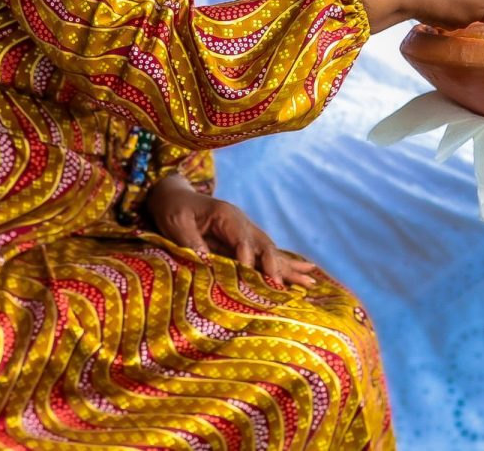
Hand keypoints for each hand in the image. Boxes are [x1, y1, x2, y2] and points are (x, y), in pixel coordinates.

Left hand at [145, 176, 317, 289]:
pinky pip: (267, 254)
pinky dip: (285, 265)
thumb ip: (190, 241)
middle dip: (276, 266)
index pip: (243, 240)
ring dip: (288, 267)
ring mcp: (246, 231)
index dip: (248, 260)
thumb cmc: (173, 210)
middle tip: (284, 286)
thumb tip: (206, 260)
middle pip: (264, 245)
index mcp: (226, 215)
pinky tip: (303, 273)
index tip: (251, 279)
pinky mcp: (245, 240)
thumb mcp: (175, 223)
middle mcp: (241, 222)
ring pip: (271, 251)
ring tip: (310, 280)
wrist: (174, 197)